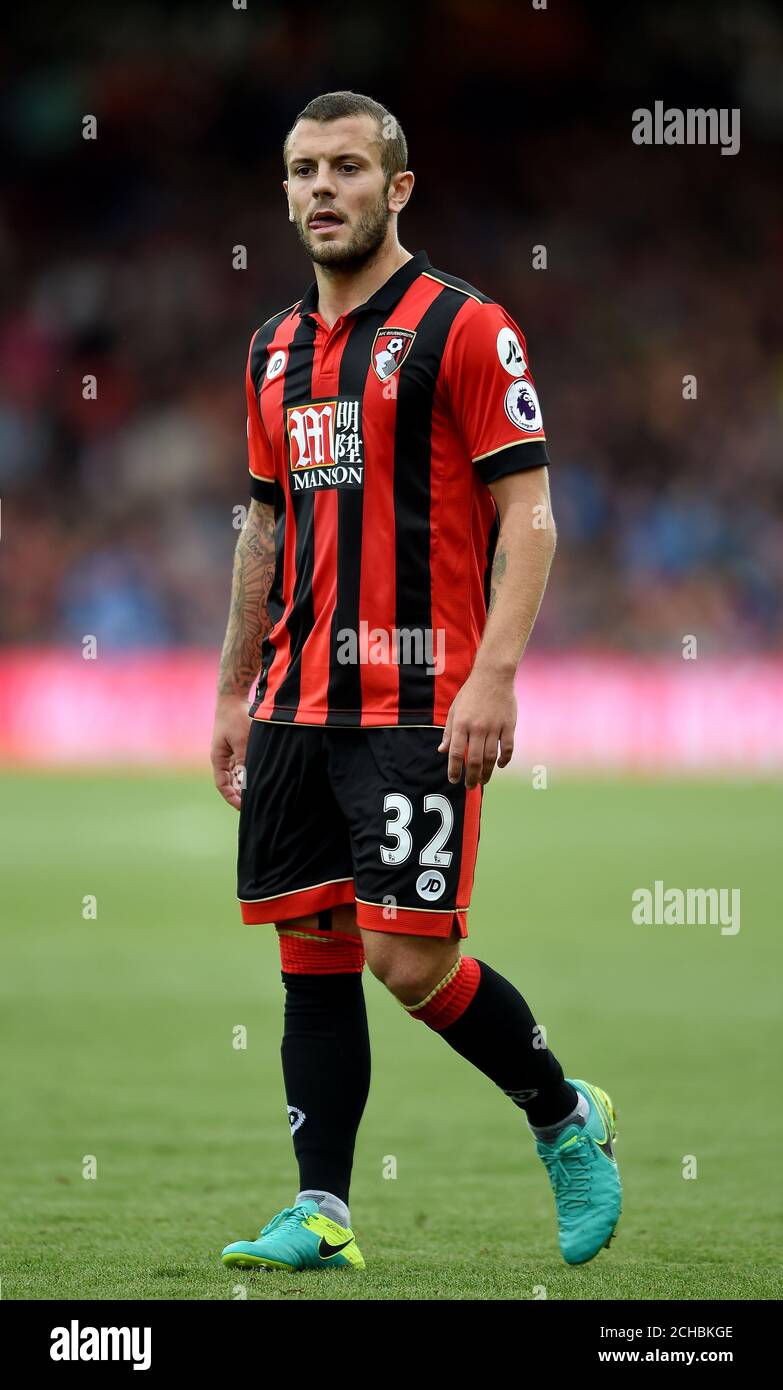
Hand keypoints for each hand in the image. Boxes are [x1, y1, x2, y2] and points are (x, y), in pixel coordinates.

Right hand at [211, 694, 251, 809]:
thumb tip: (248, 779)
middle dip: (241, 793)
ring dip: (247, 782)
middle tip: (256, 803)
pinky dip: (251, 771)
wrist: (233, 698)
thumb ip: (245, 760)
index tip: (243, 808)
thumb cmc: (235, 718)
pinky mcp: (239, 746)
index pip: (222, 785)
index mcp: (218, 758)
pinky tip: (262, 776)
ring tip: (261, 792)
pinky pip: (244, 764)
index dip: (232, 798)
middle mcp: (223, 758)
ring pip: (238, 774)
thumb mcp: (242, 740)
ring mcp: (231, 752)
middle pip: (231, 782)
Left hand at [437, 669, 516, 788]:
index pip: (456, 753)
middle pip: (475, 760)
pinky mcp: (509, 725)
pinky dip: (504, 759)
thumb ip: (449, 732)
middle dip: (471, 777)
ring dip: (487, 773)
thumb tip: (442, 751)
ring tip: (484, 780)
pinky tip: (500, 765)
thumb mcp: (455, 710)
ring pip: (491, 757)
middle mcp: (477, 728)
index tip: (454, 780)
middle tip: (470, 786)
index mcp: (461, 724)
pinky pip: (507, 748)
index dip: (454, 770)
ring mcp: (494, 727)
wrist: (493, 676)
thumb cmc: (471, 693)